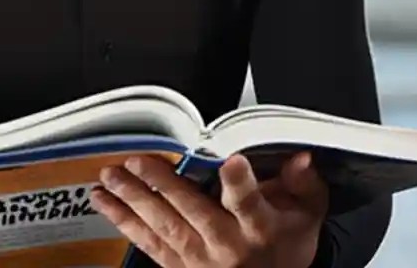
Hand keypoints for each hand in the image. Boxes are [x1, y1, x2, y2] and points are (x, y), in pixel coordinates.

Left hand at [90, 151, 329, 267]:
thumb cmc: (288, 244)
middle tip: (139, 161)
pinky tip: (107, 203)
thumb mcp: (309, 212)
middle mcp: (227, 244)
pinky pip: (148, 245)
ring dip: (134, 200)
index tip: (232, 162)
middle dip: (164, 185)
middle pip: (193, 212)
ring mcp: (200, 259)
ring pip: (164, 227)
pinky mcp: (180, 267)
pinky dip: (125, 223)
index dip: (240, 183)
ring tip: (112, 177)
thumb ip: (305, 183)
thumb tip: (301, 158)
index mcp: (261, 228)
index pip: (249, 203)